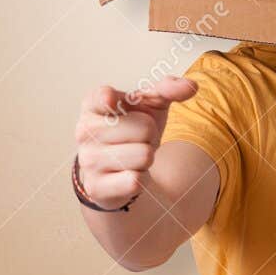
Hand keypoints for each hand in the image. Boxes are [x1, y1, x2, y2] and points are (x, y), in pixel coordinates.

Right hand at [74, 76, 197, 209]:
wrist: (118, 168)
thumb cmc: (133, 129)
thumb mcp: (150, 105)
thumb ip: (169, 89)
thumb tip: (191, 86)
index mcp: (93, 105)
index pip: (105, 96)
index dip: (113, 99)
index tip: (112, 101)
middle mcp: (84, 131)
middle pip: (145, 128)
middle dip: (150, 135)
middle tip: (137, 139)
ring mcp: (88, 160)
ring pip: (144, 155)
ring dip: (147, 158)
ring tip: (133, 156)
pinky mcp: (96, 188)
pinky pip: (136, 180)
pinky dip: (141, 179)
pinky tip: (128, 174)